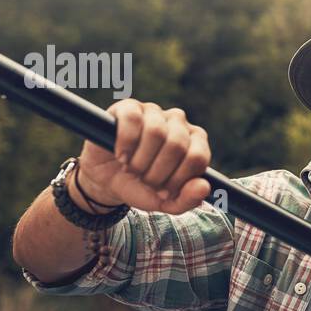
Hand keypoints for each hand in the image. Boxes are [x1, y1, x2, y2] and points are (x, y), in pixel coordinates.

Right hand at [76, 100, 211, 213]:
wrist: (106, 180)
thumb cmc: (141, 187)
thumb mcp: (165, 202)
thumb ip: (188, 199)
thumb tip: (204, 187)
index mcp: (196, 142)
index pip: (197, 157)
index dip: (178, 179)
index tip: (162, 191)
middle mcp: (179, 122)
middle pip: (177, 145)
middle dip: (157, 172)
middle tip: (144, 180)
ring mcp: (155, 112)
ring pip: (155, 131)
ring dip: (140, 160)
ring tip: (131, 168)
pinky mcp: (130, 107)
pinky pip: (133, 119)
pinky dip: (125, 143)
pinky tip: (121, 155)